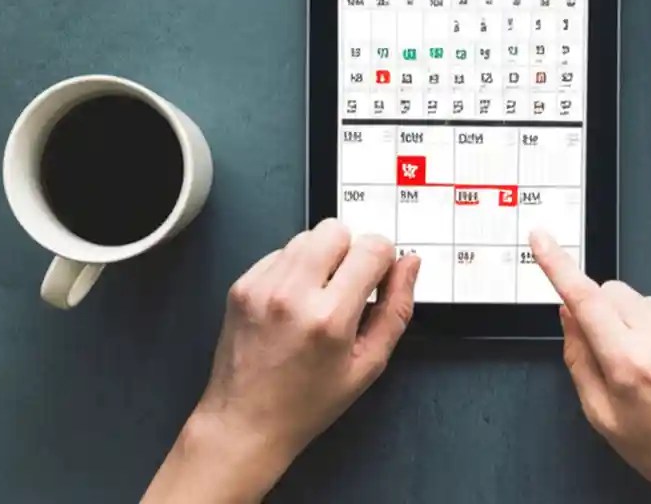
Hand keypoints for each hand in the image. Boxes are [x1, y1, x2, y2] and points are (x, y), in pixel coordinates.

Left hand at [144, 220, 418, 503]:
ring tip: (318, 297)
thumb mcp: (368, 365)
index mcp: (330, 317)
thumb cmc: (308, 402)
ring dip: (321, 257)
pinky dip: (293, 269)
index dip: (383, 261)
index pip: (371, 247)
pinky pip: (279, 253)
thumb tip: (409, 264)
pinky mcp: (241, 285)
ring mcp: (261, 286)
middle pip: (336, 229)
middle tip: (346, 288)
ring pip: (307, 236)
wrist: (245, 422)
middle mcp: (292, 294)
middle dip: (350, 252)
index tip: (376, 282)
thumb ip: (396, 310)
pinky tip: (292, 303)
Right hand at [530, 231, 650, 503]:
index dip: (557, 265)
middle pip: (614, 291)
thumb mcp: (605, 418)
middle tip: (620, 354)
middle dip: (606, 313)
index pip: (584, 300)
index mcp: (628, 364)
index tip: (542, 239)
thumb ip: (579, 360)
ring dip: (643, 323)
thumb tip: (568, 314)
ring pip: (647, 301)